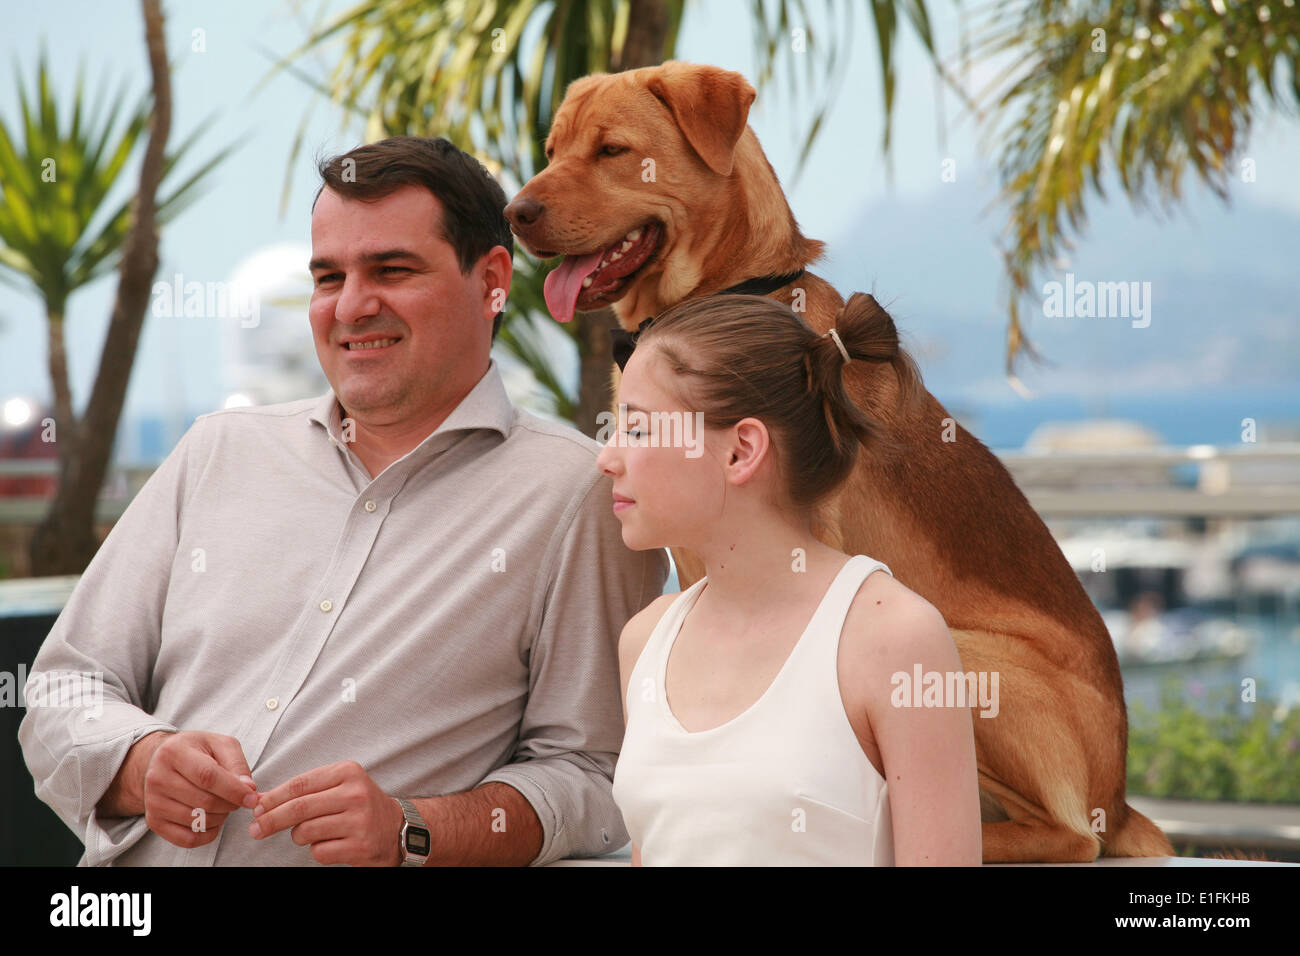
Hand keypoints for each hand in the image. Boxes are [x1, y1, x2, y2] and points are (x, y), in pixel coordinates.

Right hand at [141, 731, 258, 848]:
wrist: (166, 761)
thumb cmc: (198, 751)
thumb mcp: (221, 745)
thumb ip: (237, 764)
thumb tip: (249, 788)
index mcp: (174, 752)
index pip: (207, 777)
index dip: (234, 790)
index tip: (252, 798)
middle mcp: (157, 777)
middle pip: (204, 802)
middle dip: (230, 804)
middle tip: (238, 799)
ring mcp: (153, 802)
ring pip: (196, 822)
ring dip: (220, 818)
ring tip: (223, 805)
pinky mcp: (154, 821)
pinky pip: (186, 839)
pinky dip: (207, 835)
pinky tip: (213, 821)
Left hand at [249, 760, 405, 865]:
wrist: (397, 828)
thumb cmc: (359, 805)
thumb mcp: (339, 786)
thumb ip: (305, 791)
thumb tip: (261, 802)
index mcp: (348, 772)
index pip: (299, 784)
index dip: (273, 798)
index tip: (255, 808)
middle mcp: (355, 794)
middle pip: (298, 808)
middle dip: (270, 820)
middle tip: (255, 829)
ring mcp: (359, 821)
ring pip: (305, 832)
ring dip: (299, 836)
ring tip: (313, 833)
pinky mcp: (360, 846)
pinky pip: (319, 851)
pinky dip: (318, 850)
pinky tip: (332, 843)